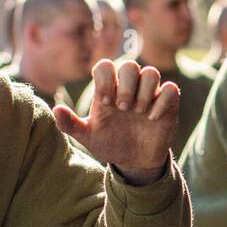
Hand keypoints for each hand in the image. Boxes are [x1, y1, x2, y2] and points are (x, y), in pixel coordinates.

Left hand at [53, 58, 178, 184]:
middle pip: (130, 64)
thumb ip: (71, 125)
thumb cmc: (110, 143)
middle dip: (126, 86)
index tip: (105, 103)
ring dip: (144, 92)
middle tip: (123, 109)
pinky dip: (162, 102)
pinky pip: (170, 89)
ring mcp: (149, 94)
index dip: (105, 80)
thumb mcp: (88, 137)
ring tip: (138, 113)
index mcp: (108, 89)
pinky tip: (152, 118)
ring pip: (151, 72)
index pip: (105, 66)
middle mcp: (129, 88)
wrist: (133, 161)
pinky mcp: (167, 104)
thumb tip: (56, 110)